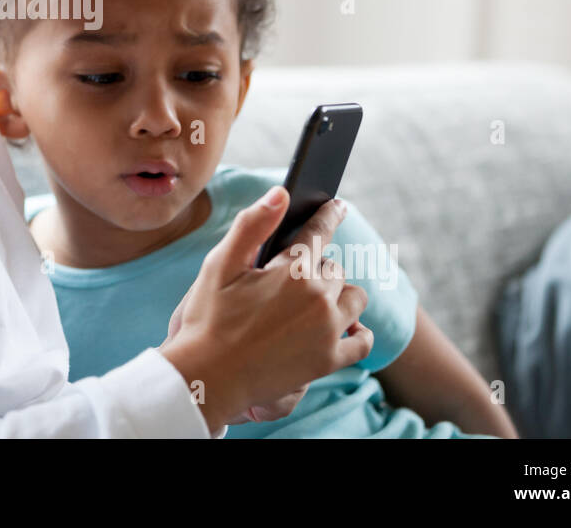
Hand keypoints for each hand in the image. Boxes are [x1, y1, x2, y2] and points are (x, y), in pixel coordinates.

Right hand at [160, 186, 372, 430]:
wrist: (208, 376)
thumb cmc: (209, 318)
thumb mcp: (220, 265)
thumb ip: (252, 225)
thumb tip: (282, 193)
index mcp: (291, 270)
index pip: (319, 232)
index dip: (329, 215)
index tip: (338, 206)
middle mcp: (317, 297)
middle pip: (334, 267)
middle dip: (318, 267)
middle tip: (292, 278)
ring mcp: (327, 330)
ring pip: (354, 298)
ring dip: (339, 295)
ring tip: (314, 302)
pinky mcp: (328, 360)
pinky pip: (362, 340)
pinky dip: (357, 332)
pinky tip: (343, 328)